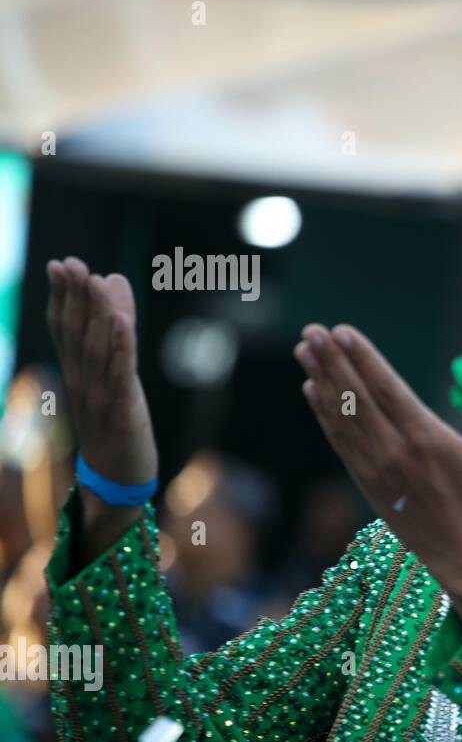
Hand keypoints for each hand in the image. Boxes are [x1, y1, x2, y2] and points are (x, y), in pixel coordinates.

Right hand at [45, 258, 158, 558]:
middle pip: (76, 333)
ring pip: (95, 348)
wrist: (117, 478)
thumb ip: (117, 336)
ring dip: (95, 314)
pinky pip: (120, 373)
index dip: (62, 297)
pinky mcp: (122, 409)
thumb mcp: (115, 377)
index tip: (60, 264)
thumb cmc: (116, 423)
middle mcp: (82, 381)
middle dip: (74, 296)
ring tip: (94, 280)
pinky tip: (121, 321)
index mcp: (77, 373)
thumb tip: (115, 295)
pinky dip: (121, 345)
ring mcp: (99, 396)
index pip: (64, 329)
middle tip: (71, 263)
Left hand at [294, 323, 461, 624]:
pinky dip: (323, 415)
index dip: (363, 359)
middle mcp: (394, 449)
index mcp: (425, 437)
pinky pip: (339, 441)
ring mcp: (376, 466)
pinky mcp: (366, 481)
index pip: (387, 389)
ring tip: (304, 352)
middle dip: (332, 361)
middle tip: (313, 332)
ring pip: (342, 416)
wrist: (461, 551)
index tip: (343, 332)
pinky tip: (312, 392)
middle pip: (356, 397)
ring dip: (321, 381)